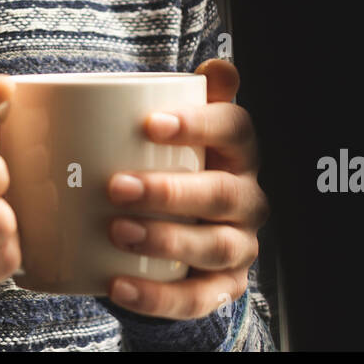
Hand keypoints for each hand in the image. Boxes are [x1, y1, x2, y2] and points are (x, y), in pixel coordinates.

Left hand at [104, 59, 269, 319]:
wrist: (181, 231)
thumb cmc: (176, 167)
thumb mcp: (180, 132)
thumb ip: (190, 96)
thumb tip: (217, 65)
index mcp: (238, 152)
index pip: (235, 129)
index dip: (199, 125)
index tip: (150, 123)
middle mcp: (247, 198)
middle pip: (222, 193)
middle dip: (170, 191)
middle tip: (116, 186)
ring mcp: (239, 246)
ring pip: (213, 245)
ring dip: (166, 240)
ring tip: (116, 232)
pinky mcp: (222, 288)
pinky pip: (197, 298)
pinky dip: (158, 297)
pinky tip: (118, 286)